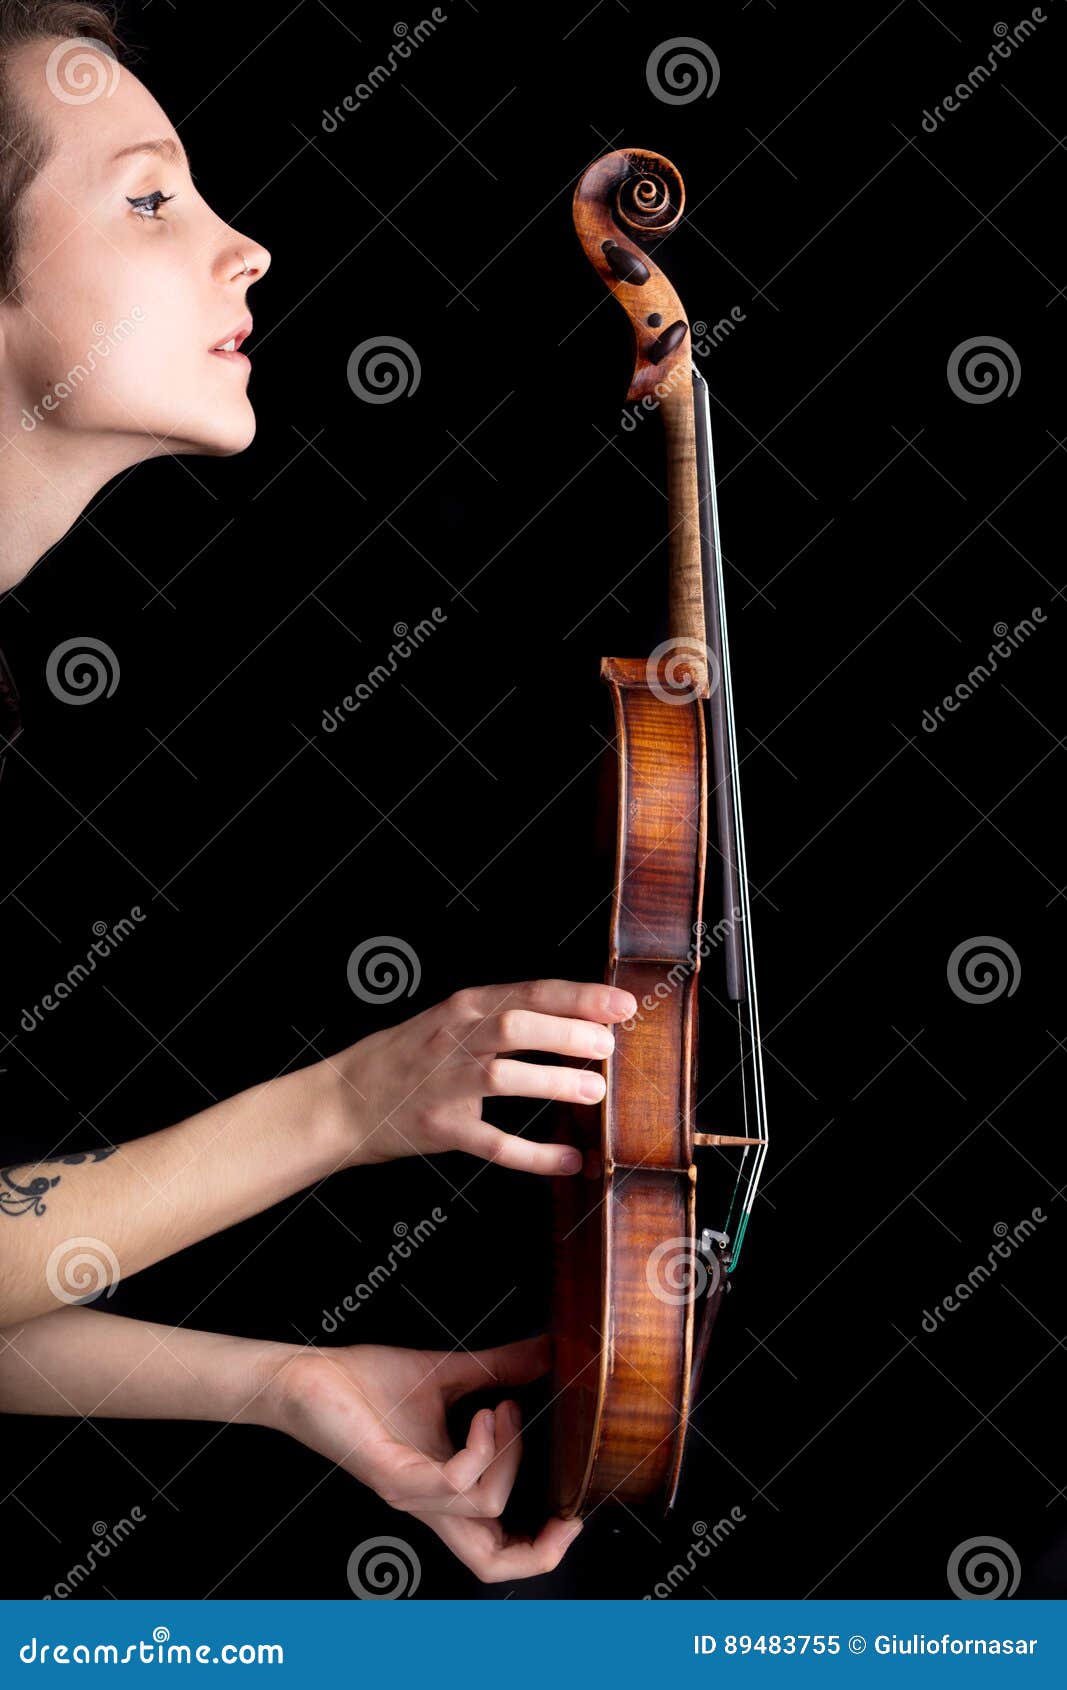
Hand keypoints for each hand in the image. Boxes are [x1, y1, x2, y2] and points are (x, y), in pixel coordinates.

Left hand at [270, 1335, 581, 1581]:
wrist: (311, 1375)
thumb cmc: (368, 1382)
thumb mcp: (448, 1375)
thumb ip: (499, 1369)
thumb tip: (548, 1349)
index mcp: (444, 1490)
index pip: (494, 1549)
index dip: (540, 1547)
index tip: (571, 1511)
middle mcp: (429, 1502)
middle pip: (490, 1564)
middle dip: (541, 1547)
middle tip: (566, 1509)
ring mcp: (412, 1493)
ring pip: (486, 1507)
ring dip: (512, 1453)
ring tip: (504, 1408)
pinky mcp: (394, 1475)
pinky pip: (456, 1481)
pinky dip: (483, 1447)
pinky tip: (483, 1412)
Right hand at [325, 977, 635, 1173]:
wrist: (343, 1101)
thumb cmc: (406, 1058)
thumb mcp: (449, 1020)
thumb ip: (502, 1016)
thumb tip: (574, 1018)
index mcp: (463, 1008)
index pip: (530, 992)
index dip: (581, 997)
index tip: (624, 1004)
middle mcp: (454, 1040)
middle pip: (517, 1026)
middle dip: (569, 1033)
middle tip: (609, 1046)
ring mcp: (446, 1086)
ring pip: (504, 1077)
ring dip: (554, 1082)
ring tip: (595, 1092)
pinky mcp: (441, 1129)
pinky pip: (494, 1144)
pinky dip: (535, 1155)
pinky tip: (569, 1160)